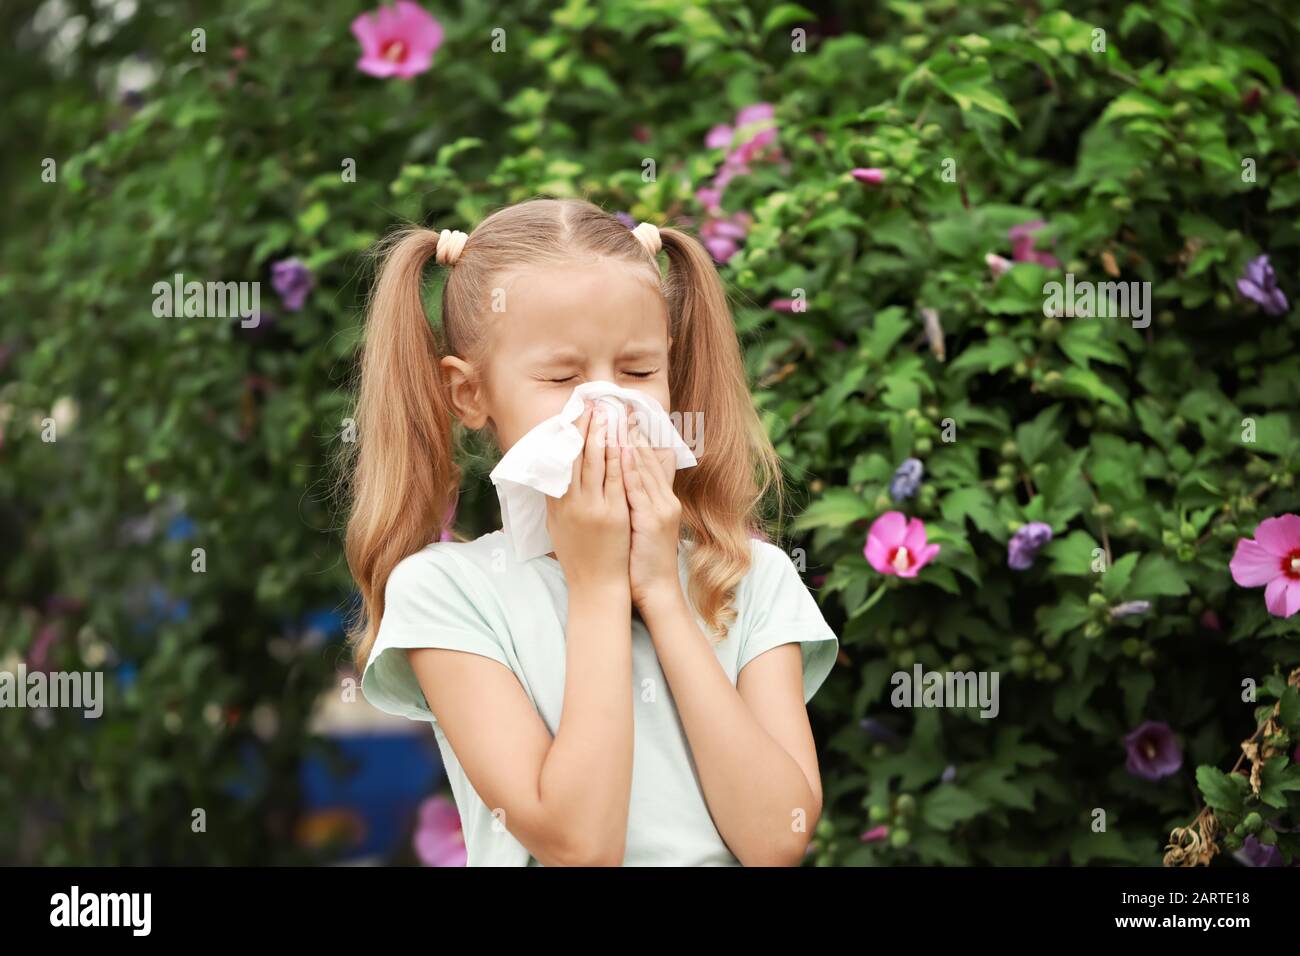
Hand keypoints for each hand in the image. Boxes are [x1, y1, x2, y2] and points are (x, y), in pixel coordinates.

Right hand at [545, 401, 631, 595]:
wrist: (596, 585)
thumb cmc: (578, 557)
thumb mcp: (556, 527)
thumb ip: (554, 500)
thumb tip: (549, 475)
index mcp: (556, 504)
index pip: (559, 461)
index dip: (566, 436)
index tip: (571, 414)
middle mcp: (571, 503)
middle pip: (576, 456)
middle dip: (583, 428)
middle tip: (589, 404)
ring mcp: (593, 508)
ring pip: (596, 463)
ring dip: (601, 435)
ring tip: (605, 413)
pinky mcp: (613, 514)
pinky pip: (615, 480)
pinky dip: (617, 458)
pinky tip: (621, 441)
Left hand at [620, 412, 683, 611]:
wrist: (657, 591)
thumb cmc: (643, 562)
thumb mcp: (642, 527)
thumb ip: (636, 503)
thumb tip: (620, 484)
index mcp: (662, 500)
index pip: (650, 461)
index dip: (637, 438)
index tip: (622, 416)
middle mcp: (665, 500)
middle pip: (649, 458)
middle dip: (632, 432)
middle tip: (618, 407)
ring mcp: (660, 509)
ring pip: (644, 468)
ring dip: (631, 442)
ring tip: (617, 419)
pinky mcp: (652, 520)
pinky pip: (639, 489)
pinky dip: (630, 468)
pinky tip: (621, 451)